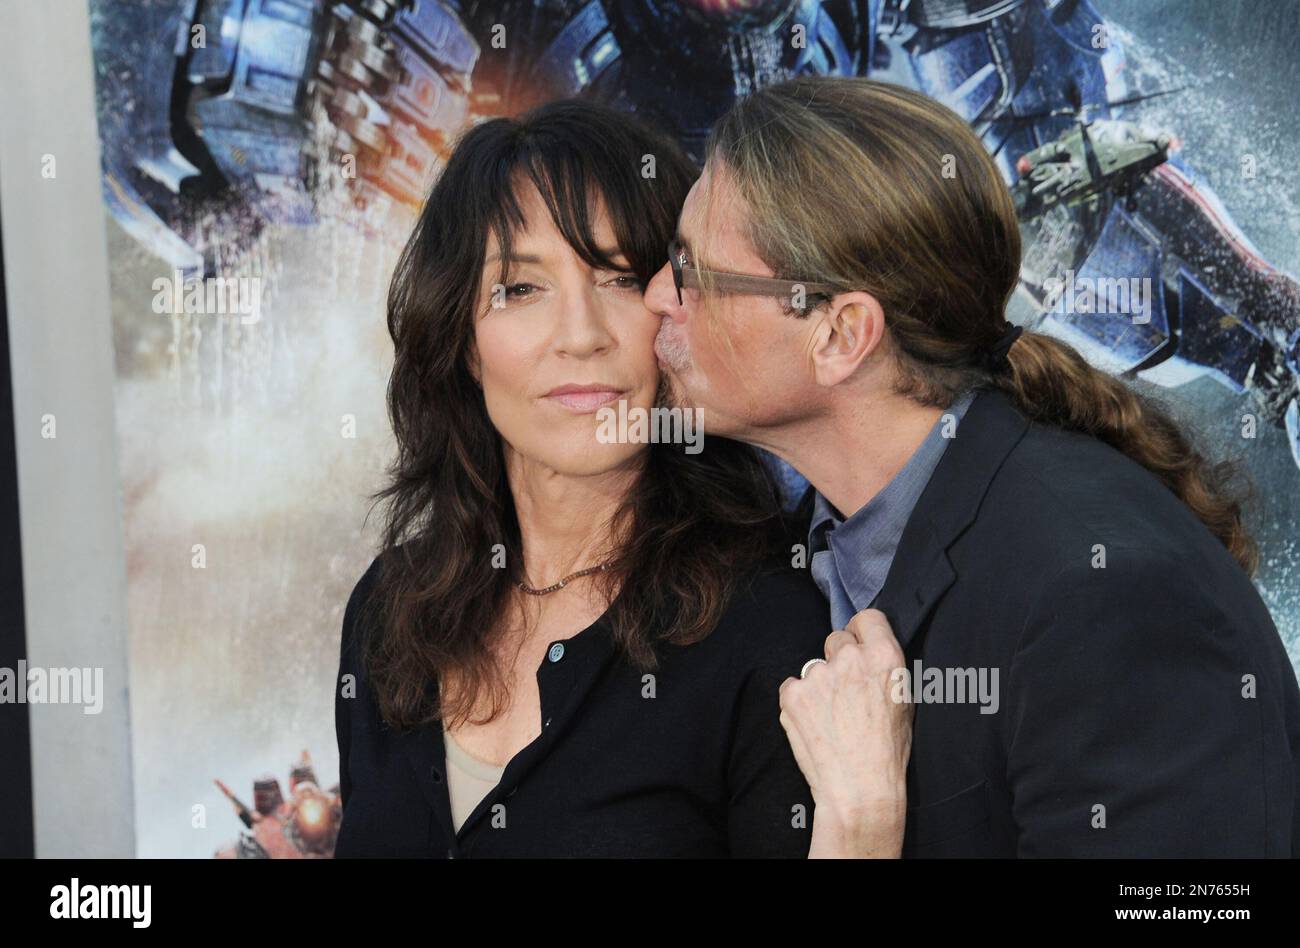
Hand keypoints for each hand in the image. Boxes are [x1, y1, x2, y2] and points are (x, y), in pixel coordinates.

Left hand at [779, 608, 914, 857]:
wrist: (859, 790)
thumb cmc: (888, 753)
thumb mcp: (905, 703)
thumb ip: (885, 669)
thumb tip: (872, 652)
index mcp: (885, 657)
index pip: (867, 617)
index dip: (861, 632)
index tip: (859, 644)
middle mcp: (852, 658)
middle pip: (836, 638)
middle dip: (839, 659)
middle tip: (844, 692)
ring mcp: (819, 674)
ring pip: (813, 667)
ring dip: (819, 684)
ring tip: (830, 718)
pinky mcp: (793, 692)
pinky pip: (793, 687)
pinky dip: (799, 702)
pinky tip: (814, 725)